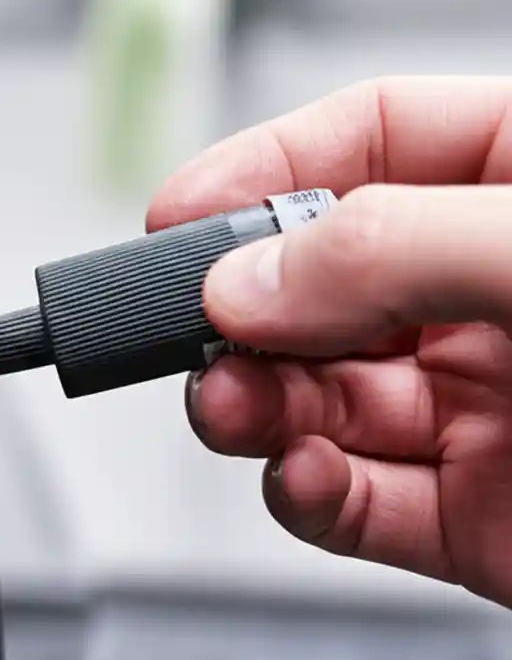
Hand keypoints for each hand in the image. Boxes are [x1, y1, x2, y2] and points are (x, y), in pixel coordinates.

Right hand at [149, 77, 511, 607]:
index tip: (178, 210)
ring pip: (310, 396)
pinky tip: (299, 476)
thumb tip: (248, 282)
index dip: (263, 167)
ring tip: (232, 408)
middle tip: (190, 329)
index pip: (369, 143)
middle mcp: (482, 298)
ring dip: (250, 404)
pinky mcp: (466, 516)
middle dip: (236, 310)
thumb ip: (391, 248)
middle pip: (312, 282)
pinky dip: (302, 495)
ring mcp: (471, 409)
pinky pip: (350, 501)